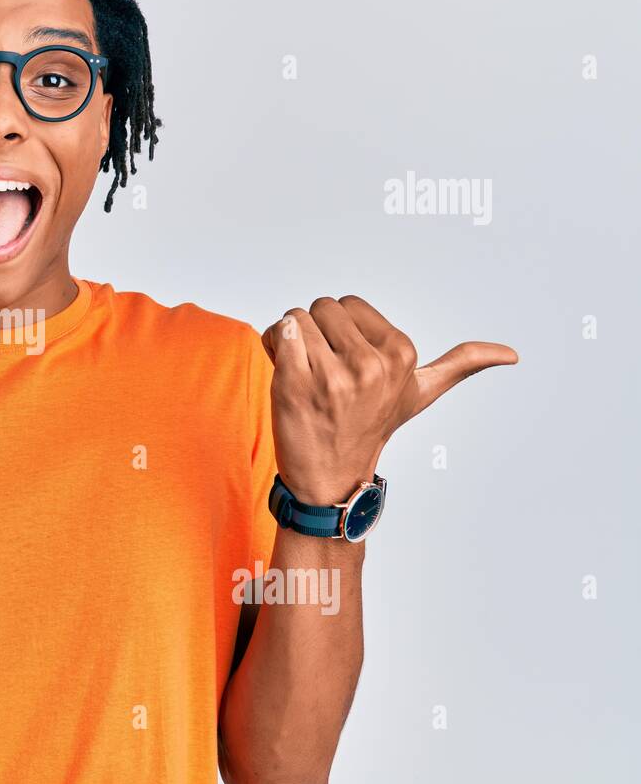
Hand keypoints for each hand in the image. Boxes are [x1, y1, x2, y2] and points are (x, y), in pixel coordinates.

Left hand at [261, 296, 516, 504]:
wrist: (331, 479)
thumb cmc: (369, 428)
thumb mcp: (420, 394)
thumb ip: (459, 366)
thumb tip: (511, 354)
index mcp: (401, 354)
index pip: (348, 304)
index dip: (338, 331)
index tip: (346, 366)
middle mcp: (372, 363)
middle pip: (320, 307)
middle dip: (314, 333)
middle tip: (320, 373)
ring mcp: (334, 375)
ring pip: (295, 318)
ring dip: (288, 342)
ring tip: (303, 378)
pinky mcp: (297, 383)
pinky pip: (278, 332)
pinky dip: (272, 346)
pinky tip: (283, 374)